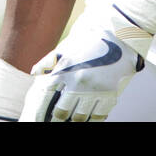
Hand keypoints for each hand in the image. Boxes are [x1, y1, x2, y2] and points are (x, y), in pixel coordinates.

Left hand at [19, 6, 151, 121]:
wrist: (120, 35)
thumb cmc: (91, 39)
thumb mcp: (66, 46)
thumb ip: (48, 61)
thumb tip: (35, 73)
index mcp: (65, 69)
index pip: (46, 98)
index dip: (41, 111)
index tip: (40, 118)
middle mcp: (79, 81)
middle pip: (62, 112)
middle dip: (57, 118)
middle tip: (56, 120)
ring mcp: (95, 90)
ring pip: (80, 117)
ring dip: (74, 120)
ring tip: (71, 119)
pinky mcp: (111, 95)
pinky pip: (98, 116)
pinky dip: (91, 119)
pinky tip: (87, 117)